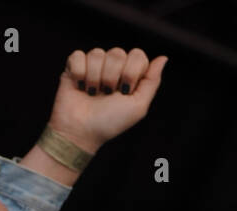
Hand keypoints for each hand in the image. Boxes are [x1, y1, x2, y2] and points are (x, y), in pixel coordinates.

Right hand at [46, 47, 166, 154]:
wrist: (81, 132)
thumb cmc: (110, 123)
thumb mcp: (138, 106)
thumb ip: (152, 81)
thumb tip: (164, 58)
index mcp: (129, 74)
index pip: (137, 55)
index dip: (131, 72)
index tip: (124, 91)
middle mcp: (112, 68)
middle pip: (117, 52)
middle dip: (112, 76)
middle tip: (106, 94)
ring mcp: (92, 66)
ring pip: (97, 53)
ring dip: (95, 77)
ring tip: (91, 93)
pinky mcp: (73, 68)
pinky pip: (78, 55)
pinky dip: (79, 73)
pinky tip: (79, 86)